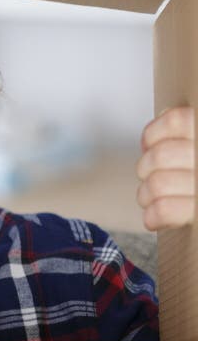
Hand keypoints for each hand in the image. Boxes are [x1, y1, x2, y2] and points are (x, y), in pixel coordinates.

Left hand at [136, 107, 194, 230]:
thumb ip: (193, 134)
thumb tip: (158, 131)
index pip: (178, 121)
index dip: (154, 134)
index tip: (150, 145)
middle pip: (160, 156)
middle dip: (146, 168)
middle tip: (149, 176)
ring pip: (158, 183)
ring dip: (146, 194)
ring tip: (149, 198)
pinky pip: (165, 209)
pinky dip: (154, 215)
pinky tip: (154, 219)